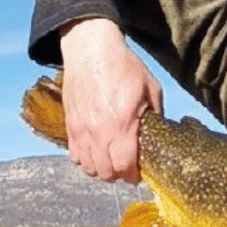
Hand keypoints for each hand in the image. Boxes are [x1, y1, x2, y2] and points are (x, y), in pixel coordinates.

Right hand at [59, 17, 162, 183]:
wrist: (91, 50)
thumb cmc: (124, 67)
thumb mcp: (152, 90)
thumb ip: (156, 116)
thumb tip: (158, 136)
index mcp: (122, 125)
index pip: (124, 167)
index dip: (133, 176)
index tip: (139, 174)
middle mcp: (98, 132)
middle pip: (106, 172)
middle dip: (119, 174)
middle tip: (128, 167)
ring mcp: (81, 129)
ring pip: (88, 167)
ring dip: (102, 169)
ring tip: (112, 161)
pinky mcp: (69, 124)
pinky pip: (74, 155)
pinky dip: (86, 160)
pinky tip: (97, 152)